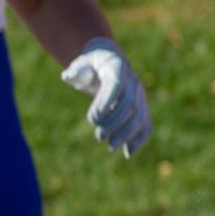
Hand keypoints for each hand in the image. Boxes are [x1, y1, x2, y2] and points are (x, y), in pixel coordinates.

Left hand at [59, 39, 152, 156]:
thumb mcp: (81, 64)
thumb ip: (76, 71)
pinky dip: (140, 138)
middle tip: (99, 137)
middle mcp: (133, 82)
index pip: (116, 85)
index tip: (92, 119)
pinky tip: (128, 152)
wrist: (109, 63)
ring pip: (139, 116)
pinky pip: (146, 123)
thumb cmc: (91, 65)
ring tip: (111, 147)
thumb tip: (68, 76)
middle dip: (115, 123)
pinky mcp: (141, 107)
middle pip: (130, 104)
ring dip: (126, 134)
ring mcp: (139, 95)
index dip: (106, 102)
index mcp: (117, 68)